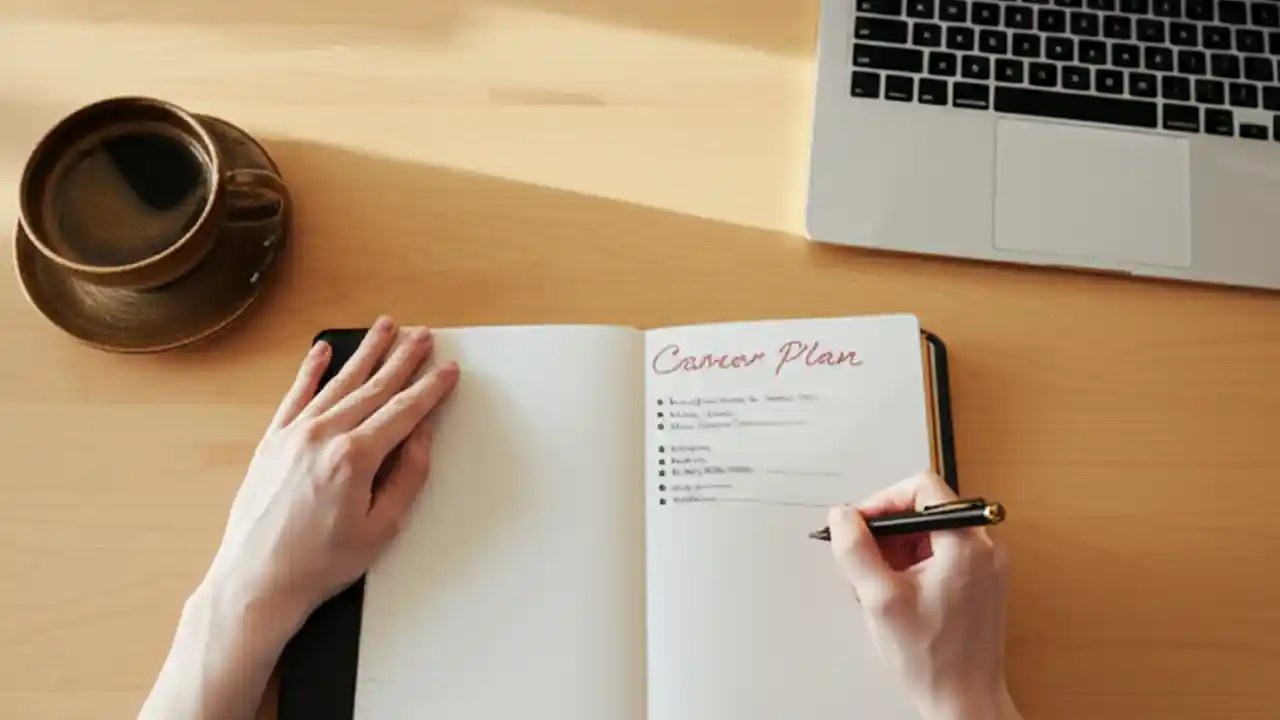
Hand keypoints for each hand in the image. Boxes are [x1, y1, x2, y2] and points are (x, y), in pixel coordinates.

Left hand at [203, 317, 460, 623]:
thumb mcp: (381, 528)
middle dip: (403, 359)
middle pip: (374, 387)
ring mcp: (293, 435)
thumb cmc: (319, 563)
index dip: (430, 388)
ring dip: (365, 353)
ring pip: (338, 382)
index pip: (403, 411)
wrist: (257, 581)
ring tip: (385, 328)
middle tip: (423, 336)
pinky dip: (310, 371)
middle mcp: (323, 436)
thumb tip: (420, 437)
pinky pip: (295, 395)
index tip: (447, 370)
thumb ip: (406, 477)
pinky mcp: (271, 442)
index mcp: (355, 457)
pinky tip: (322, 352)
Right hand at [826, 474, 1019, 719]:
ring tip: (877, 581)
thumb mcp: (880, 599)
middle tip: (863, 555)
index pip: (922, 487)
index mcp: (966, 545)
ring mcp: (985, 565)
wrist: (964, 700)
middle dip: (887, 529)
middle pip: (925, 508)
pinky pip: (940, 553)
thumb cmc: (935, 659)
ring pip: (930, 531)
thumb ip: (856, 550)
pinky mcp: (979, 581)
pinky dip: (912, 563)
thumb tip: (841, 517)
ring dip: (897, 548)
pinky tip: (894, 592)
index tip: (859, 523)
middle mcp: (984, 548)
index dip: (883, 500)